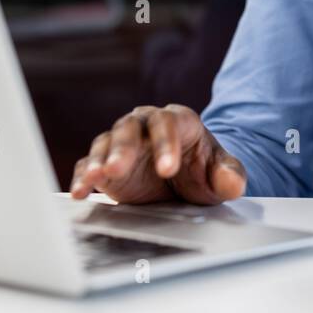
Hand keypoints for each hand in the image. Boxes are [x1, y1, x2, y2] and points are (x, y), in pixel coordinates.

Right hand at [70, 104, 246, 204]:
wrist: (185, 180)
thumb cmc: (203, 170)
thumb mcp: (220, 174)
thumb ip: (229, 176)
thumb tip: (232, 183)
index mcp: (177, 121)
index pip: (169, 124)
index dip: (166, 144)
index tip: (168, 169)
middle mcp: (145, 126)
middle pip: (130, 128)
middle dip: (124, 147)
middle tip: (118, 168)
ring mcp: (123, 144)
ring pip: (106, 143)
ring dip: (99, 159)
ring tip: (95, 176)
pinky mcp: (106, 165)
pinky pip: (89, 165)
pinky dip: (83, 176)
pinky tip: (81, 190)